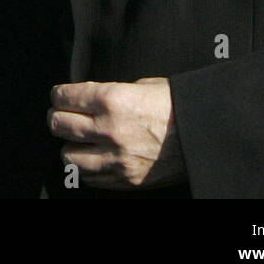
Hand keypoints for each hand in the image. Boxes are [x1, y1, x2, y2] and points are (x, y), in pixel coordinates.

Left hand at [47, 77, 185, 189]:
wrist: (204, 133)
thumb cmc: (173, 104)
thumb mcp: (139, 85)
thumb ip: (109, 93)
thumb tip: (86, 99)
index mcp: (111, 99)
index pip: (62, 98)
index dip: (58, 95)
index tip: (60, 97)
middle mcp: (109, 129)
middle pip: (58, 125)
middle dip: (58, 118)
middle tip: (64, 116)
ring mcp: (117, 158)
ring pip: (67, 156)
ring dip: (70, 146)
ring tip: (79, 141)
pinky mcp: (127, 179)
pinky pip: (89, 178)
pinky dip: (87, 168)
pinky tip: (94, 157)